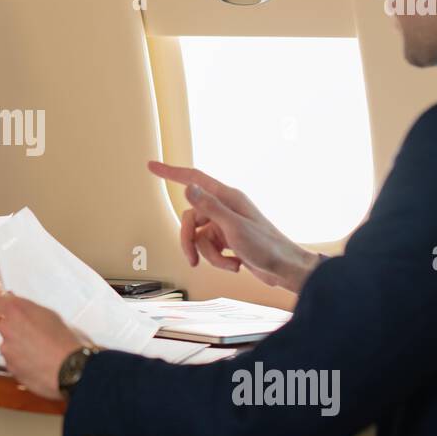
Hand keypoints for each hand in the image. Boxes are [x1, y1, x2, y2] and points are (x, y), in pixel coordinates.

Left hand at [0, 292, 85, 399]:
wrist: (69, 369)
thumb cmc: (63, 340)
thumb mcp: (49, 314)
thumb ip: (29, 309)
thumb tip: (19, 307)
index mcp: (15, 311)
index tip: (1, 307)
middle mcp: (6, 328)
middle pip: (5, 327)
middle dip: (17, 330)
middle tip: (36, 335)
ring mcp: (6, 350)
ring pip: (10, 346)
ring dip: (21, 348)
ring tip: (41, 352)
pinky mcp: (10, 368)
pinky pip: (15, 362)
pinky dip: (24, 363)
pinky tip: (40, 363)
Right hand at [148, 161, 319, 293]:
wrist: (284, 269)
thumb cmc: (267, 246)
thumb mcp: (233, 226)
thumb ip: (209, 206)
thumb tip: (188, 188)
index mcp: (227, 197)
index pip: (193, 179)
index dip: (171, 172)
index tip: (152, 166)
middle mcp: (225, 208)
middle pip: (190, 217)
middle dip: (189, 240)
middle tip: (192, 259)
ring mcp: (226, 224)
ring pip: (199, 236)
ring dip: (210, 255)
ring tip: (228, 263)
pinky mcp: (228, 240)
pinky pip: (209, 248)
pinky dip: (219, 259)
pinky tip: (234, 264)